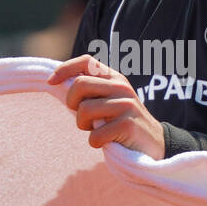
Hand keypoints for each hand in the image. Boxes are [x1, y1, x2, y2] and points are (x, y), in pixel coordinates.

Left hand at [48, 54, 164, 158]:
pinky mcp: (127, 125)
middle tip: (82, 116)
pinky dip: (95, 142)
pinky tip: (107, 142)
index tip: (51, 82)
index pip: (86, 61)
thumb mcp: (109, 100)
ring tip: (96, 129)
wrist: (154, 144)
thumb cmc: (122, 122)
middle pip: (79, 85)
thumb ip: (91, 91)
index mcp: (114, 78)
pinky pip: (95, 135)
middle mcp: (121, 86)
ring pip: (84, 110)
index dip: (65, 69)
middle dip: (72, 103)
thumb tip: (59, 83)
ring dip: (83, 125)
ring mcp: (125, 104)